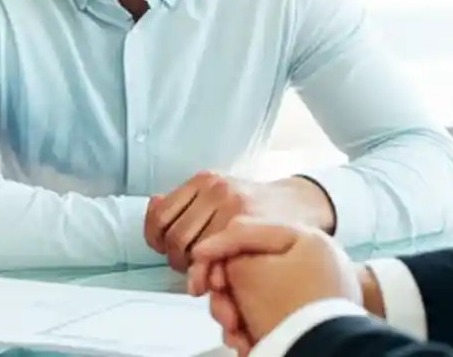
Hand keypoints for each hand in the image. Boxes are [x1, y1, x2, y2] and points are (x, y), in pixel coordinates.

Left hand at [145, 171, 334, 271]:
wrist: (298, 204)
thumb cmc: (252, 204)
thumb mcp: (216, 193)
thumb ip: (184, 201)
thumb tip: (153, 202)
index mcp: (203, 180)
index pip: (160, 215)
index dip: (155, 238)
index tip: (163, 248)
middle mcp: (216, 190)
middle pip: (175, 237)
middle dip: (176, 259)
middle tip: (188, 266)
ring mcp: (234, 208)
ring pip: (195, 252)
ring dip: (195, 269)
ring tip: (205, 270)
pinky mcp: (251, 227)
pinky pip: (218, 258)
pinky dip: (214, 270)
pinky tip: (221, 272)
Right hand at [187, 219, 361, 353]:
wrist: (329, 356)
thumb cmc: (294, 311)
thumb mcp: (249, 275)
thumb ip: (229, 259)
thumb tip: (222, 263)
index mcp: (305, 237)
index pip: (246, 229)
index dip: (215, 246)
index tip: (196, 262)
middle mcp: (312, 258)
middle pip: (250, 265)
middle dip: (226, 293)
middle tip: (223, 312)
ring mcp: (314, 288)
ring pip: (256, 293)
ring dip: (237, 314)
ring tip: (237, 336)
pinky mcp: (311, 314)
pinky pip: (271, 311)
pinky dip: (254, 326)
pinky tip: (249, 343)